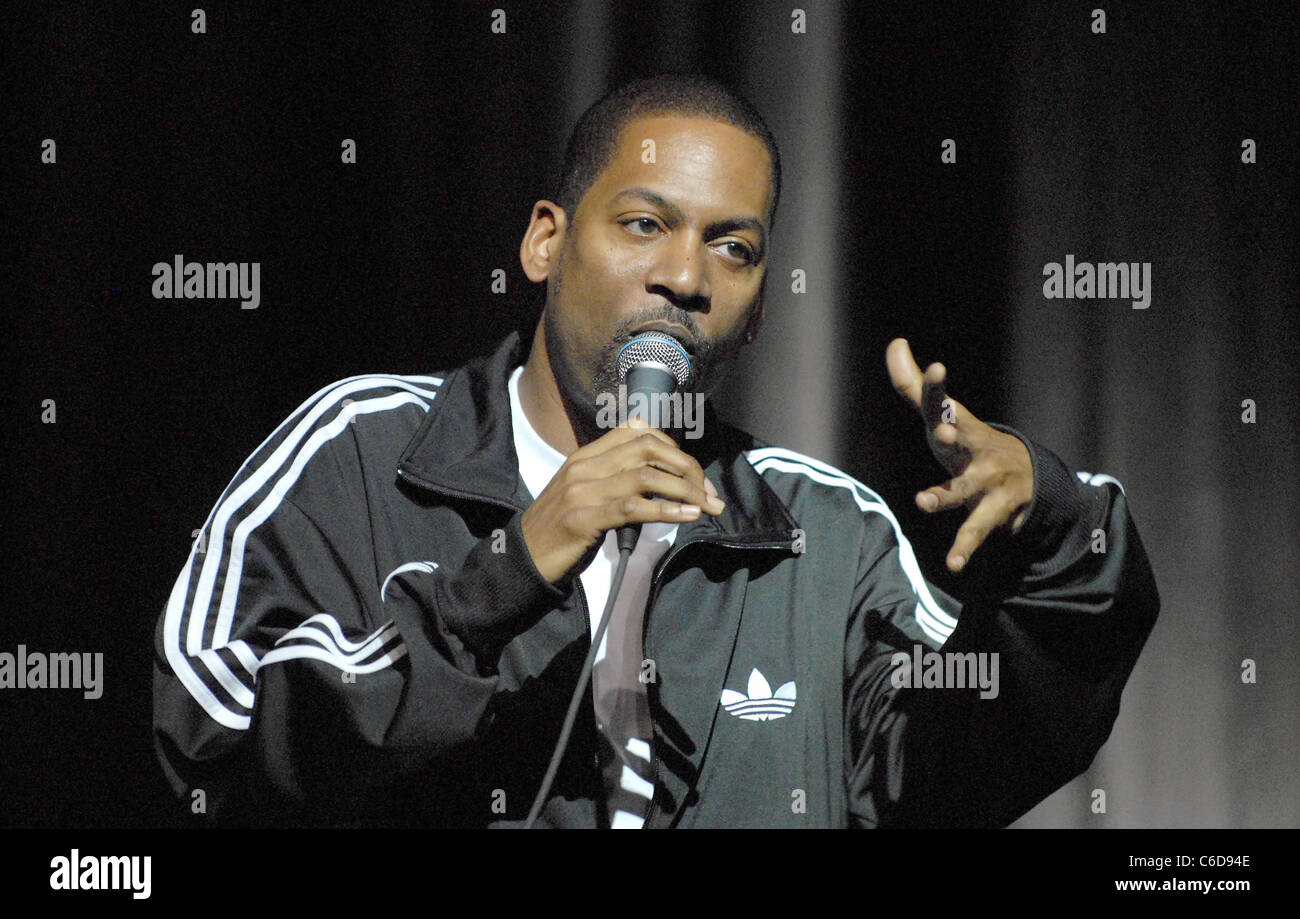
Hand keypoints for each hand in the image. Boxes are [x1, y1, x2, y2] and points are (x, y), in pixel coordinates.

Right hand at [520, 417, 724, 582]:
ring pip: (646, 476)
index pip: (636, 431)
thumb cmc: (559, 528)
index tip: (691, 470)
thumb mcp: (582, 491)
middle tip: (708, 492)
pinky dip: (667, 510)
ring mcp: (583, 491)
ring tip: (707, 505)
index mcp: (585, 456)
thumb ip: (611, 475)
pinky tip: (688, 516)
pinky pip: (634, 507)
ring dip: (685, 490)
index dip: (672, 446)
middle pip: (648, 449)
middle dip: (687, 467)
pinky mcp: (585, 519)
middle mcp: (585, 467)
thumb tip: (654, 471)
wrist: (524, 556)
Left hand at [886, 339, 1034, 572]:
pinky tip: (953, 564)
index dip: (937, 386)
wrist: (1029, 479)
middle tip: (941, 431)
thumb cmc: (970, 442)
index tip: (936, 368)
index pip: (942, 400)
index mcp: (958, 423)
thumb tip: (895, 343)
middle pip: (963, 438)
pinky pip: (975, 529)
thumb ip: (911, 383)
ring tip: (923, 501)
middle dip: (953, 433)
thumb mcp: (943, 414)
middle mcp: (975, 447)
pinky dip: (964, 547)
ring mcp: (987, 479)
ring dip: (945, 495)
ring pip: (965, 488)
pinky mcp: (993, 510)